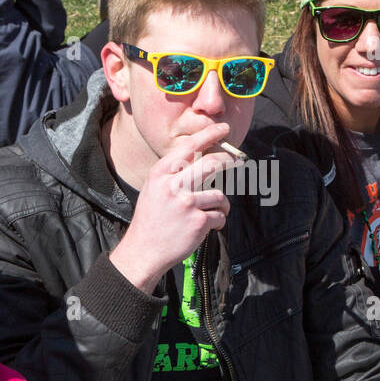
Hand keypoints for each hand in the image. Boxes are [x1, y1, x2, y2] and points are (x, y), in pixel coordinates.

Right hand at [109, 121, 242, 293]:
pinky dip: (218, 221)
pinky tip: (208, 226)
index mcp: (160, 174)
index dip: (209, 135)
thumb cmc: (151, 219)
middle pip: (211, 164)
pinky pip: (220, 216)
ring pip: (219, 195)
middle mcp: (173, 185)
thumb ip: (173, 173)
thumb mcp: (153, 189)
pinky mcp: (198, 221)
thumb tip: (201, 159)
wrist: (143, 251)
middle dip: (228, 161)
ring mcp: (187, 203)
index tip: (223, 129)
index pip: (189, 147)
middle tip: (236, 161)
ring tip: (214, 212)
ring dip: (222, 205)